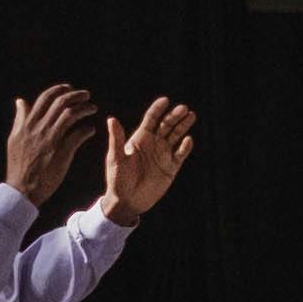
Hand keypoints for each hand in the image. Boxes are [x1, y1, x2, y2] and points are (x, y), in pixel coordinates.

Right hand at [5, 82, 96, 200]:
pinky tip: (90, 130)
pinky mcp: (62, 153)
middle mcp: (40, 128)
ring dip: (85, 108)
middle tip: (87, 95)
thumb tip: (21, 101)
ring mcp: (52, 140)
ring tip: (92, 108)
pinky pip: (79, 135)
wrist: (23, 189)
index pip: (45, 98)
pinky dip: (87, 129)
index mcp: (28, 124)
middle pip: (61, 102)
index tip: (69, 89)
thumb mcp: (15, 138)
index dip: (59, 90)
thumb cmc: (18, 165)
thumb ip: (20, 118)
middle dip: (76, 95)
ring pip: (71, 115)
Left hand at [102, 96, 197, 223]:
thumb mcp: (116, 158)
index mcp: (140, 138)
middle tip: (183, 108)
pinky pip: (180, 154)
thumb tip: (111, 119)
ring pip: (176, 136)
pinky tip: (187, 140)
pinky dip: (185, 147)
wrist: (127, 201)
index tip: (165, 100)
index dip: (158, 109)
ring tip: (191, 115)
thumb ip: (116, 139)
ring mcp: (163, 154)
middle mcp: (153, 143)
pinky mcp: (171, 167)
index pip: (151, 119)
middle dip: (174, 116)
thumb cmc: (117, 179)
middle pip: (166, 125)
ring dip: (183, 126)